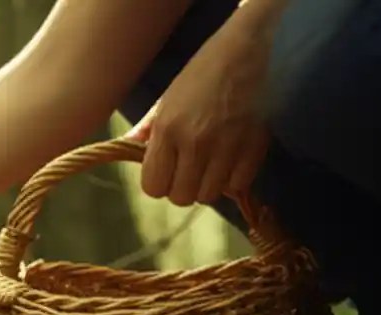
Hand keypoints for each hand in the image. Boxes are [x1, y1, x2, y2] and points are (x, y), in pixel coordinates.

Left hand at [127, 11, 272, 205]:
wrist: (246, 52)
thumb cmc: (201, 74)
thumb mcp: (166, 99)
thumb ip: (146, 129)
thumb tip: (126, 147)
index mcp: (168, 130)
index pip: (153, 187)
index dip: (158, 183)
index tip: (165, 172)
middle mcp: (195, 143)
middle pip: (181, 197)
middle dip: (181, 188)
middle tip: (187, 170)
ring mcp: (227, 147)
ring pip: (208, 195)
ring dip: (206, 185)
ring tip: (209, 165)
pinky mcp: (254, 148)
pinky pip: (237, 185)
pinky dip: (232, 179)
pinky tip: (230, 162)